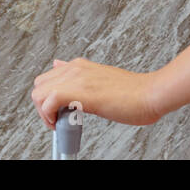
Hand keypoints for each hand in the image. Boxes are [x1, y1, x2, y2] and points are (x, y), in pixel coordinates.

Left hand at [30, 57, 163, 129]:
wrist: (150, 94)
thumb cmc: (133, 93)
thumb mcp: (101, 79)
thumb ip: (81, 76)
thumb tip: (60, 67)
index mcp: (80, 66)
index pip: (48, 78)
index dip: (49, 99)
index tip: (59, 113)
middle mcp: (76, 68)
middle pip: (39, 85)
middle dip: (43, 106)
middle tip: (59, 120)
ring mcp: (77, 78)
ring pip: (39, 93)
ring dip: (44, 113)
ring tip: (61, 123)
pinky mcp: (80, 91)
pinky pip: (48, 101)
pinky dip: (49, 116)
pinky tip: (62, 124)